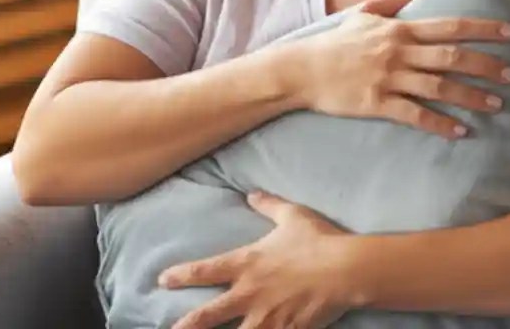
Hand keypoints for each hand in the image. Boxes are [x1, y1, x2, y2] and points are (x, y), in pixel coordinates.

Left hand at [160, 191, 354, 328]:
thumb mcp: (291, 216)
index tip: (164, 280)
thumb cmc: (318, 240)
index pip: (204, 271)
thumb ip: (268, 205)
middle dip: (187, 325)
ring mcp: (266, 317)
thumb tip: (252, 194)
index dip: (181, 275)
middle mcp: (249, 293)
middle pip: (208, 315)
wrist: (346, 269)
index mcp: (247, 264)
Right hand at [291, 0, 509, 138]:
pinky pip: (415, 115)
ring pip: (439, 87)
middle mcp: (398, 52)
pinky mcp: (377, 103)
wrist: (301, 70)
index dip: (484, 29)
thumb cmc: (333, 42)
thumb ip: (395, 0)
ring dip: (471, 96)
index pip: (450, 26)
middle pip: (452, 57)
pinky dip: (440, 123)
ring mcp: (388, 78)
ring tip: (496, 105)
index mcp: (399, 29)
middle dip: (487, 65)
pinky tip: (460, 131)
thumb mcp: (362, 13)